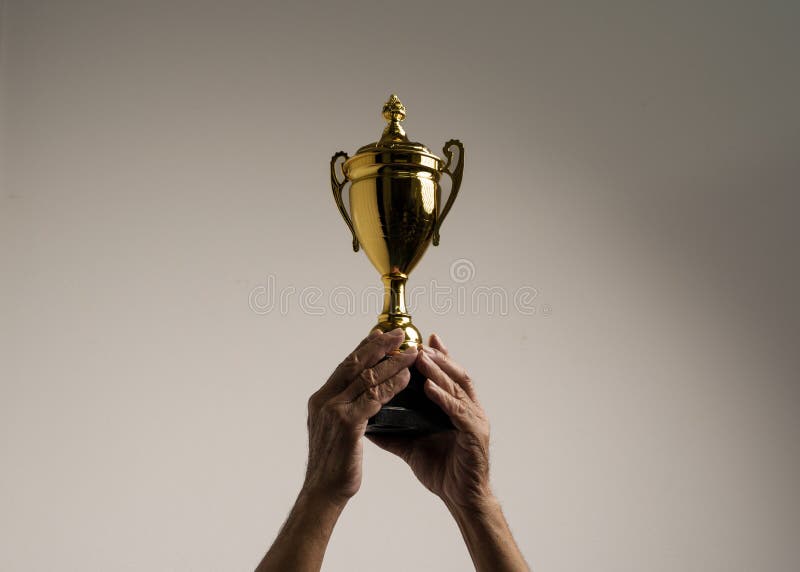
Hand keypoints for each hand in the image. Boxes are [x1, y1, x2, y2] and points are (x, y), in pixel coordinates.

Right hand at [302, 328, 417, 504]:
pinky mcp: (348, 424)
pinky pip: (374, 398)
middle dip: (379, 346)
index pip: (346, 366)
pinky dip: (392, 386)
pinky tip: (406, 379)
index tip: (380, 334)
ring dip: (392, 363)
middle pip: (355, 364)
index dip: (364, 348)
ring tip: (410, 353)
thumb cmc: (332, 465)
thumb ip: (344, 409)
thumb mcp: (334, 430)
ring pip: (367, 378)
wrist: (323, 491)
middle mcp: (325, 400)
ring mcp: (335, 411)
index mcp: (321, 399)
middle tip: (399, 334)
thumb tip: (359, 395)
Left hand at [368, 334, 491, 509]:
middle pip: (454, 373)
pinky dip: (443, 397)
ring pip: (457, 387)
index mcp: (455, 408)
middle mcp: (468, 408)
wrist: (461, 499)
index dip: (435, 356)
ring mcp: (474, 419)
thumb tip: (367, 422)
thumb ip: (393, 431)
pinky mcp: (475, 434)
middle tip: (416, 343)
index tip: (418, 339)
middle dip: (436, 356)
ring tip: (420, 357)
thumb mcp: (412, 446)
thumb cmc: (443, 471)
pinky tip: (429, 388)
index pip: (445, 375)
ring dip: (438, 370)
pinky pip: (459, 411)